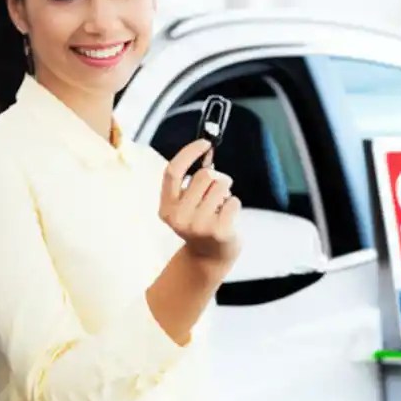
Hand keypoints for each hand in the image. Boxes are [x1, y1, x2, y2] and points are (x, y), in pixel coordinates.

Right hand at [159, 139, 241, 270]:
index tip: (205, 143)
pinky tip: (228, 217)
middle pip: (203, 175)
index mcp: (166, 208)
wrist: (209, 257)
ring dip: (226, 192)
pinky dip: (234, 204)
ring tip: (221, 206)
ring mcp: (198, 225)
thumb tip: (205, 149)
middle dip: (216, 178)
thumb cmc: (200, 223)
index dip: (188, 153)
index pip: (172, 172)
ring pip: (221, 186)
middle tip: (217, 191)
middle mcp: (178, 217)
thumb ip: (190, 182)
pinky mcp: (218, 231)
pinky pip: (234, 201)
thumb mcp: (185, 204)